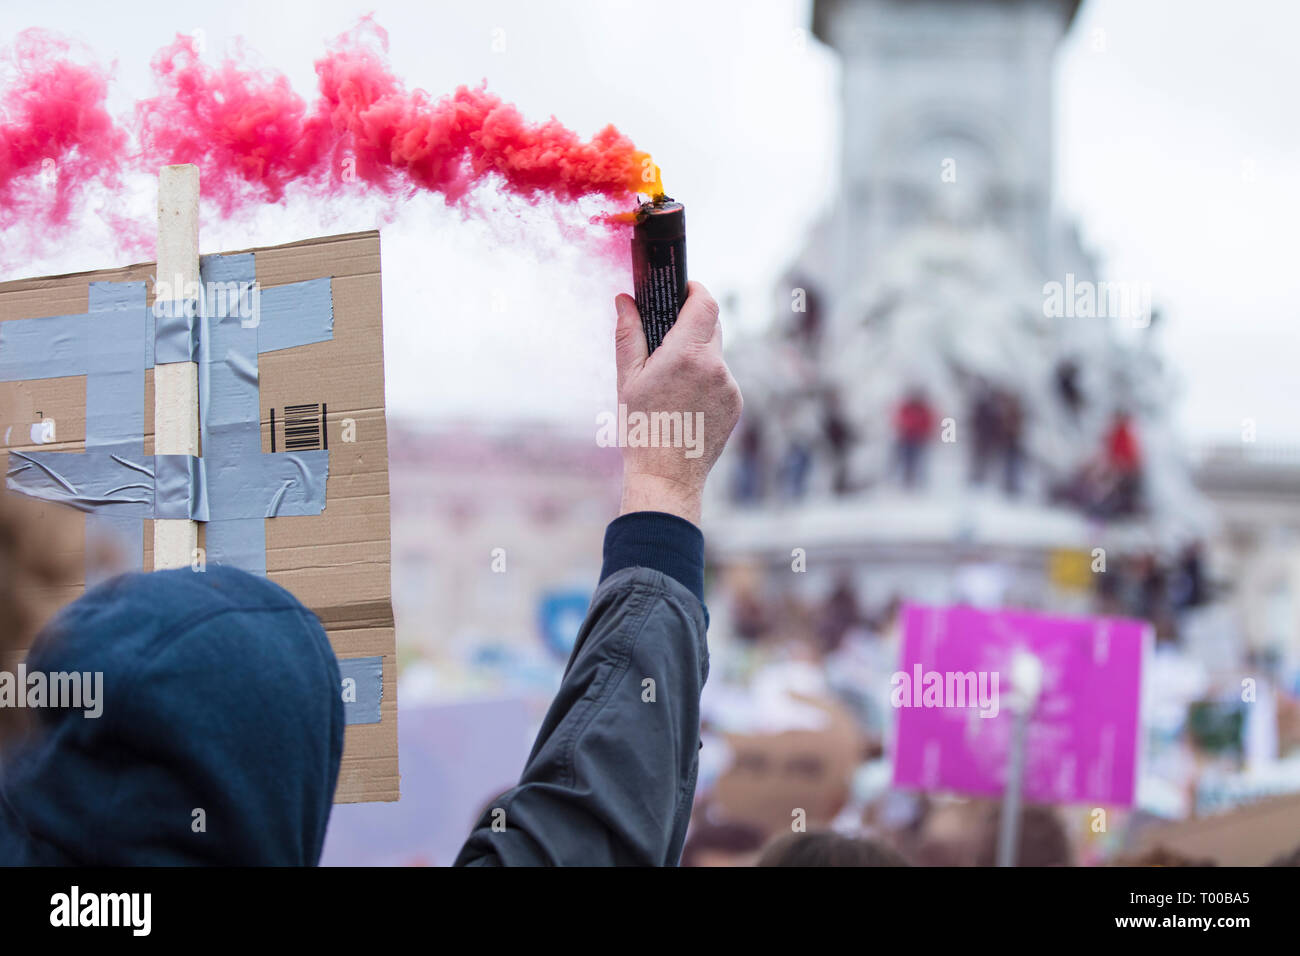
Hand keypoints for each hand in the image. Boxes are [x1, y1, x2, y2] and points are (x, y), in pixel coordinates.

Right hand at [613, 281, 742, 525]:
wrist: (667, 477)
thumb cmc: (641, 429)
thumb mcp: (628, 379)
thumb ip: (628, 335)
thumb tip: (624, 301)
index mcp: (687, 354)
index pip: (705, 302)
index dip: (695, 290)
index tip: (682, 289)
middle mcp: (716, 367)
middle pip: (712, 325)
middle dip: (691, 323)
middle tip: (667, 334)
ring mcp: (730, 387)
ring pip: (715, 355)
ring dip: (696, 356)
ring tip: (670, 381)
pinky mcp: (736, 404)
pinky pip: (721, 379)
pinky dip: (705, 380)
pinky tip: (684, 401)